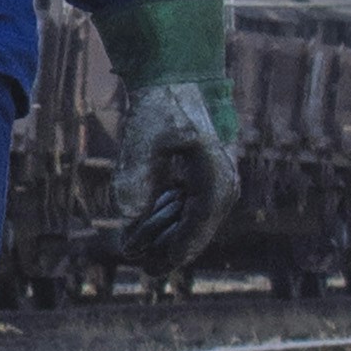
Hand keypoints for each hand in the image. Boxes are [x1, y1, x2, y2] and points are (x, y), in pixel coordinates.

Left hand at [112, 68, 239, 269]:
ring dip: (160, 237)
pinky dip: (161, 222)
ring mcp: (213, 186)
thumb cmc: (159, 108)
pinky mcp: (200, 183)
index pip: (197, 227)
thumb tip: (128, 216)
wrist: (172, 82)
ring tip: (130, 248)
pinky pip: (184, 213)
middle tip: (139, 267)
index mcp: (216, 178)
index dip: (174, 251)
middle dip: (165, 251)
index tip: (153, 268)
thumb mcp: (142, 138)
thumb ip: (135, 174)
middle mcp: (222, 186)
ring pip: (188, 226)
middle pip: (194, 233)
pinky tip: (137, 232)